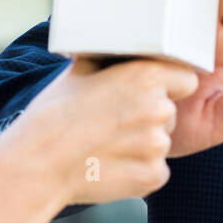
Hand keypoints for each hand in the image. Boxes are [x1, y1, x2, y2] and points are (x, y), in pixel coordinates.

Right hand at [0, 55, 199, 209]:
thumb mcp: (80, 71)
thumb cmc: (53, 114)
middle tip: (113, 123)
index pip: (186, 78)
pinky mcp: (152, 176)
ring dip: (142, 145)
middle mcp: (158, 108)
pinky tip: (109, 166)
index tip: (147, 94)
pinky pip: (155, 170)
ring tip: (105, 145)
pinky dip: (137, 171)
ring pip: (160, 142)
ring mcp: (158, 145)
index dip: (168, 86)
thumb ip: (111, 59)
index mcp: (145, 76)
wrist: (37, 163)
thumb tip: (115, 46)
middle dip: (150, 118)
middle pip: (170, 113)